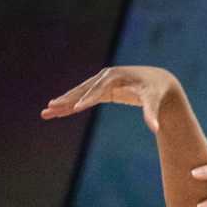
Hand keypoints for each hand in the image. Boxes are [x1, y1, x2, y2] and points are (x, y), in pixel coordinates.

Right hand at [41, 65, 178, 132]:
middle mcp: (104, 77)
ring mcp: (101, 82)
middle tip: (50, 108)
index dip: (87, 99)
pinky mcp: (102, 89)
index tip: (76, 108)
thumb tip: (156, 129)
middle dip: (67, 100)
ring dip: (63, 102)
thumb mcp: (154, 101)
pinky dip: (72, 104)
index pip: (98, 90)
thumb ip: (152, 114)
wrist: (159, 82)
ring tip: (47, 111)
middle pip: (82, 90)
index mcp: (114, 77)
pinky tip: (60, 111)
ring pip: (79, 94)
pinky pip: (83, 97)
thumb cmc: (156, 91)